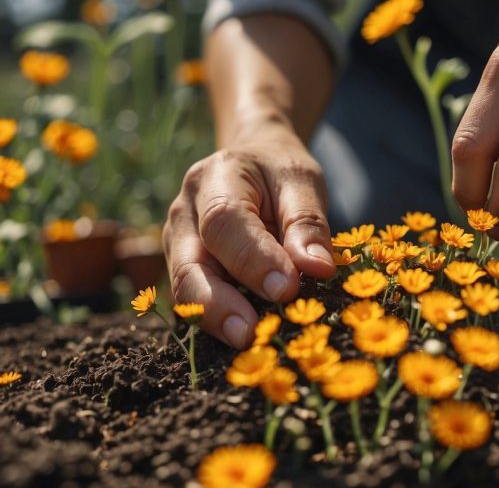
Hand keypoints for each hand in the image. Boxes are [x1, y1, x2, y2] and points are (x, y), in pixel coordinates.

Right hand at [163, 125, 335, 348]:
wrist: (251, 159)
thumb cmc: (279, 171)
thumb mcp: (302, 181)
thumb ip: (308, 223)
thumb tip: (317, 270)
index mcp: (214, 179)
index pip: (224, 222)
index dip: (252, 259)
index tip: (286, 289)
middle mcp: (185, 213)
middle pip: (188, 265)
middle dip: (216, 305)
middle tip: (249, 335)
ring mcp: (177, 243)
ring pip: (185, 289)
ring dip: (215, 320)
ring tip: (250, 342)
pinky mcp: (184, 267)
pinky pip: (195, 299)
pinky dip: (217, 320)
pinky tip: (245, 338)